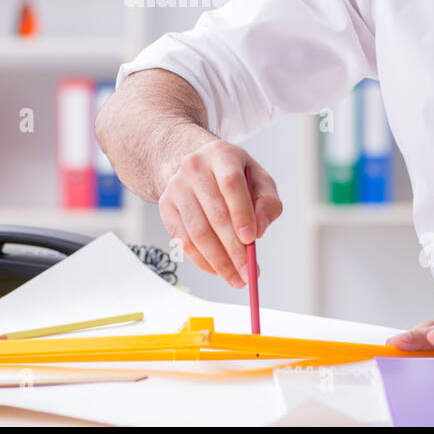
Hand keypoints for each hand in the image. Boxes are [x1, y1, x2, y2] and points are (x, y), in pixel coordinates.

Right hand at [156, 140, 282, 287]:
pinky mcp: (165, 205)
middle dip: (234, 249)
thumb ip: (267, 203)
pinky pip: (183, 241)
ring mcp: (176, 187)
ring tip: (236, 279)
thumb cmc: (234, 175)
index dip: (241, 213)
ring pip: (197, 232)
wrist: (196, 164)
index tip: (251, 240)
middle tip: (248, 273)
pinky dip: (202, 261)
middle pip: (214, 213)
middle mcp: (194, 167)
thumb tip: (259, 231)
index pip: (230, 184)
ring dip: (218, 261)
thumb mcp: (258, 180)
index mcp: (221, 155)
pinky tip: (218, 270)